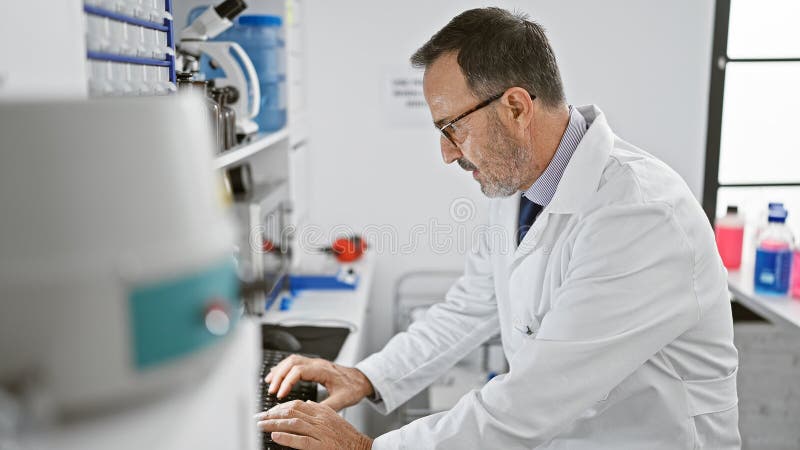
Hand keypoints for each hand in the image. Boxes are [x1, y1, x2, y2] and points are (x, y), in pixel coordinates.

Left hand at [256, 400, 372, 449]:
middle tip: (258, 418)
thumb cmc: (347, 436)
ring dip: (274, 424)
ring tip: (261, 426)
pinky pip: (301, 441)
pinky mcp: (322, 446)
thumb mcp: (334, 417)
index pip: (295, 404)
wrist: (362, 447)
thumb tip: (304, 403)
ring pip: (293, 424)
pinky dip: (287, 438)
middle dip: (272, 414)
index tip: (266, 412)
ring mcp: (321, 432)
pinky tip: (276, 436)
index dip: (278, 407)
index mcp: (322, 411)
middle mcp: (320, 419)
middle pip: (291, 412)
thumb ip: (319, 409)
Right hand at [265, 355, 373, 410]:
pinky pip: (295, 362)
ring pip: (292, 360)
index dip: (287, 382)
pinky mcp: (313, 365)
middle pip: (292, 362)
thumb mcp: (342, 400)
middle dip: (279, 376)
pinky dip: (284, 368)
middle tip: (271, 390)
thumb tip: (311, 413)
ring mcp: (315, 363)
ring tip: (269, 383)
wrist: (361, 379)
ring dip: (279, 370)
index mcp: (323, 370)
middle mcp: (318, 364)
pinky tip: (276, 375)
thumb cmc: (353, 388)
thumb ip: (327, 406)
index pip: (299, 371)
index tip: (280, 395)